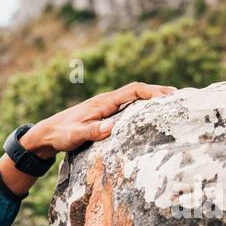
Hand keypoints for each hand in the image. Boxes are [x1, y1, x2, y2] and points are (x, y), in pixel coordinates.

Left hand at [21, 81, 177, 155]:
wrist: (46, 135)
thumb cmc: (60, 134)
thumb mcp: (75, 135)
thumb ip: (92, 132)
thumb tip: (111, 128)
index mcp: (103, 102)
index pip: (132, 91)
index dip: (151, 91)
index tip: (168, 96)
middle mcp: (107, 102)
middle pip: (137, 92)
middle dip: (158, 93)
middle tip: (180, 98)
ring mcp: (106, 108)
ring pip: (134, 100)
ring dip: (151, 100)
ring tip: (172, 106)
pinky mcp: (104, 116)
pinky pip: (127, 109)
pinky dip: (141, 109)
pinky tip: (150, 117)